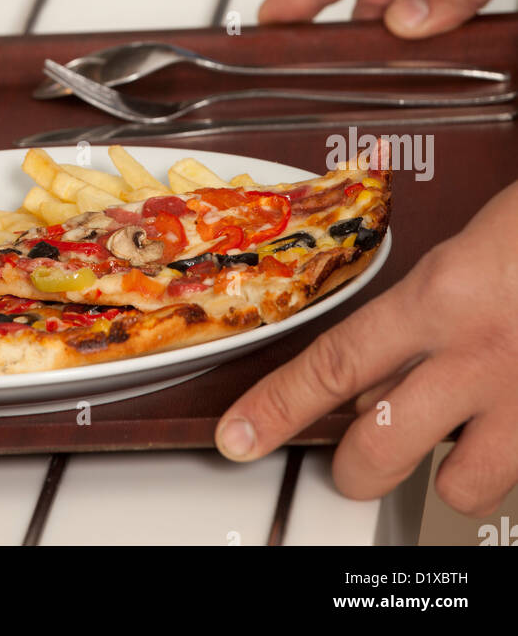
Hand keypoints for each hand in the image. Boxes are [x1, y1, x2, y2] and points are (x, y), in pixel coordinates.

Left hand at [216, 179, 517, 514]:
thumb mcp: (477, 247)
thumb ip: (427, 304)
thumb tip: (383, 359)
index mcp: (445, 296)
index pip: (336, 362)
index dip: (279, 405)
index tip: (242, 435)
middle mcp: (483, 357)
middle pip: (382, 446)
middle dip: (357, 464)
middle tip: (357, 457)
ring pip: (460, 485)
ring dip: (449, 470)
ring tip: (456, 438)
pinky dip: (509, 455)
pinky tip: (510, 421)